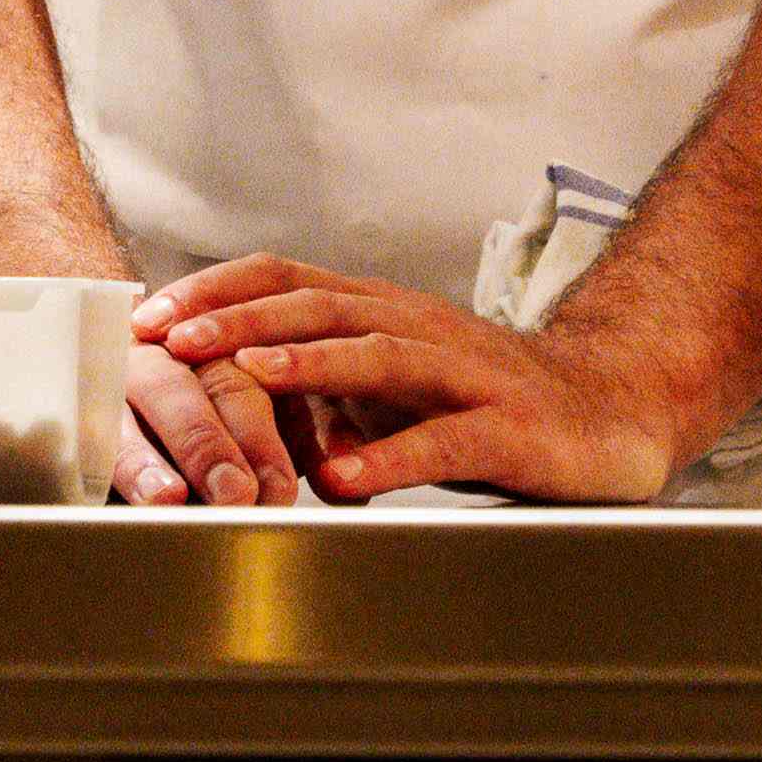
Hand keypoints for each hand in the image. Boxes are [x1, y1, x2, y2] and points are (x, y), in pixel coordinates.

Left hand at [135, 259, 716, 504]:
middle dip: (241, 319)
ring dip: (308, 365)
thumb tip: (235, 406)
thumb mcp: (395, 390)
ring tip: (248, 376)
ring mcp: (467, 377)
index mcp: (387, 316)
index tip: (151, 317)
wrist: (610, 413)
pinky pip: (443, 441)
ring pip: (379, 356)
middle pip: (322, 307)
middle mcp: (422, 330)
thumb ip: (325, 390)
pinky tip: (343, 478)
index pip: (291, 283)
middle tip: (172, 339)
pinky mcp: (508, 431)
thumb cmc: (490, 405)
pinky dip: (390, 457)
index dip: (220, 294)